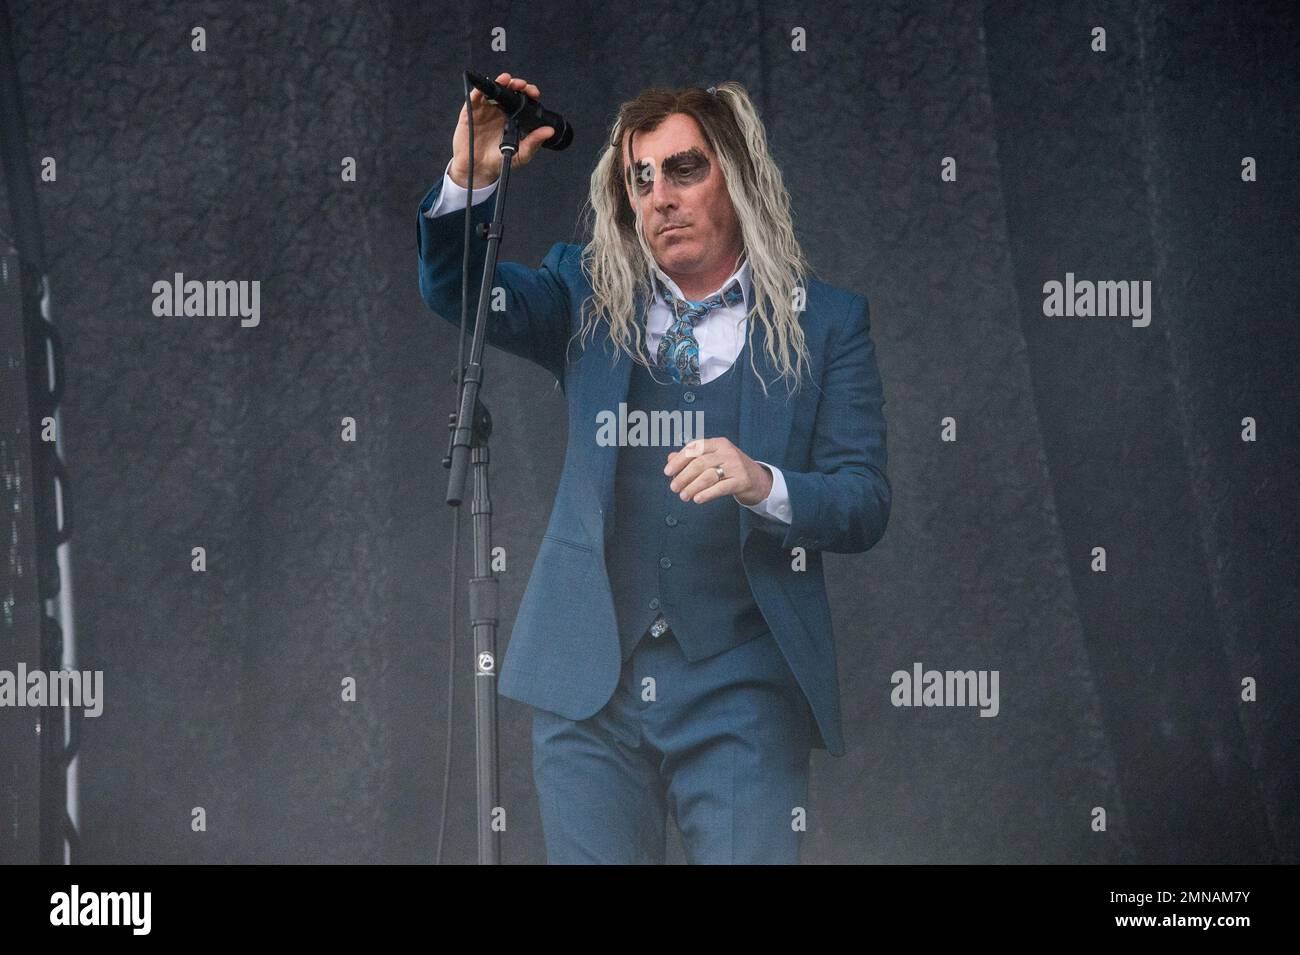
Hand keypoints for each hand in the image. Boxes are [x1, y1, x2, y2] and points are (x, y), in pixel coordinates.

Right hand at [450, 72, 554, 187]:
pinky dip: (479, 92)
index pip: (522, 99)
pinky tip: (485, 90)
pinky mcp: (470, 113)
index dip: (528, 92)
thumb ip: (534, 142)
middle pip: (508, 91)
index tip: (534, 93)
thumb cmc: (499, 161)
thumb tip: (549, 131)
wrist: (480, 170)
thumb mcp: (521, 154)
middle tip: (521, 86)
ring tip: (506, 80)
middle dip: (515, 84)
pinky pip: (474, 99)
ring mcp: (485, 110)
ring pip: (492, 91)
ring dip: (499, 83)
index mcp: (513, 117)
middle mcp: (499, 111)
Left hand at [664, 437, 773, 506]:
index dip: (679, 460)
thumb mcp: (712, 459)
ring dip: (692, 487)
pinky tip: (697, 499)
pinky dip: (707, 494)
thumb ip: (691, 457)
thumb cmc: (729, 468)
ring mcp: (736, 466)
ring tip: (683, 496)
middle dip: (683, 476)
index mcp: (718, 443)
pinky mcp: (742, 481)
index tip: (667, 472)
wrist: (758, 479)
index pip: (695, 448)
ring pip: (708, 476)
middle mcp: (727, 452)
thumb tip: (670, 458)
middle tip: (673, 488)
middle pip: (699, 463)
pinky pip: (721, 488)